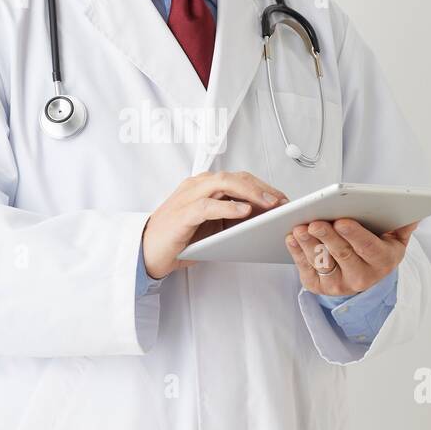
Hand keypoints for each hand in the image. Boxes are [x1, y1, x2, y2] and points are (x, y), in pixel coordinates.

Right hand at [142, 171, 288, 279]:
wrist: (147, 252)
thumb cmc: (179, 239)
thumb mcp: (212, 227)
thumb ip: (232, 218)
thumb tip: (263, 217)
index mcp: (204, 186)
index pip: (239, 179)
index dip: (263, 186)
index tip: (283, 198)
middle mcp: (197, 186)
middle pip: (235, 177)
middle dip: (261, 187)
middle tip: (282, 200)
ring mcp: (188, 197)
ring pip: (223, 184)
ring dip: (249, 192)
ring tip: (268, 203)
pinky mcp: (182, 214)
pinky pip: (208, 205)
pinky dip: (228, 206)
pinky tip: (244, 211)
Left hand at [285, 218, 419, 295]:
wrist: (365, 274)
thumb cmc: (378, 248)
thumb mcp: (395, 238)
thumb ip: (402, 224)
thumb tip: (414, 212)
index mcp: (383, 261)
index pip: (368, 248)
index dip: (355, 235)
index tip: (342, 221)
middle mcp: (361, 277)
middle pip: (342, 255)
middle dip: (328, 237)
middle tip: (315, 222)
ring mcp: (338, 285)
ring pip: (321, 262)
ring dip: (308, 245)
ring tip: (300, 228)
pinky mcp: (319, 287)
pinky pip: (305, 269)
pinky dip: (297, 253)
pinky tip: (292, 238)